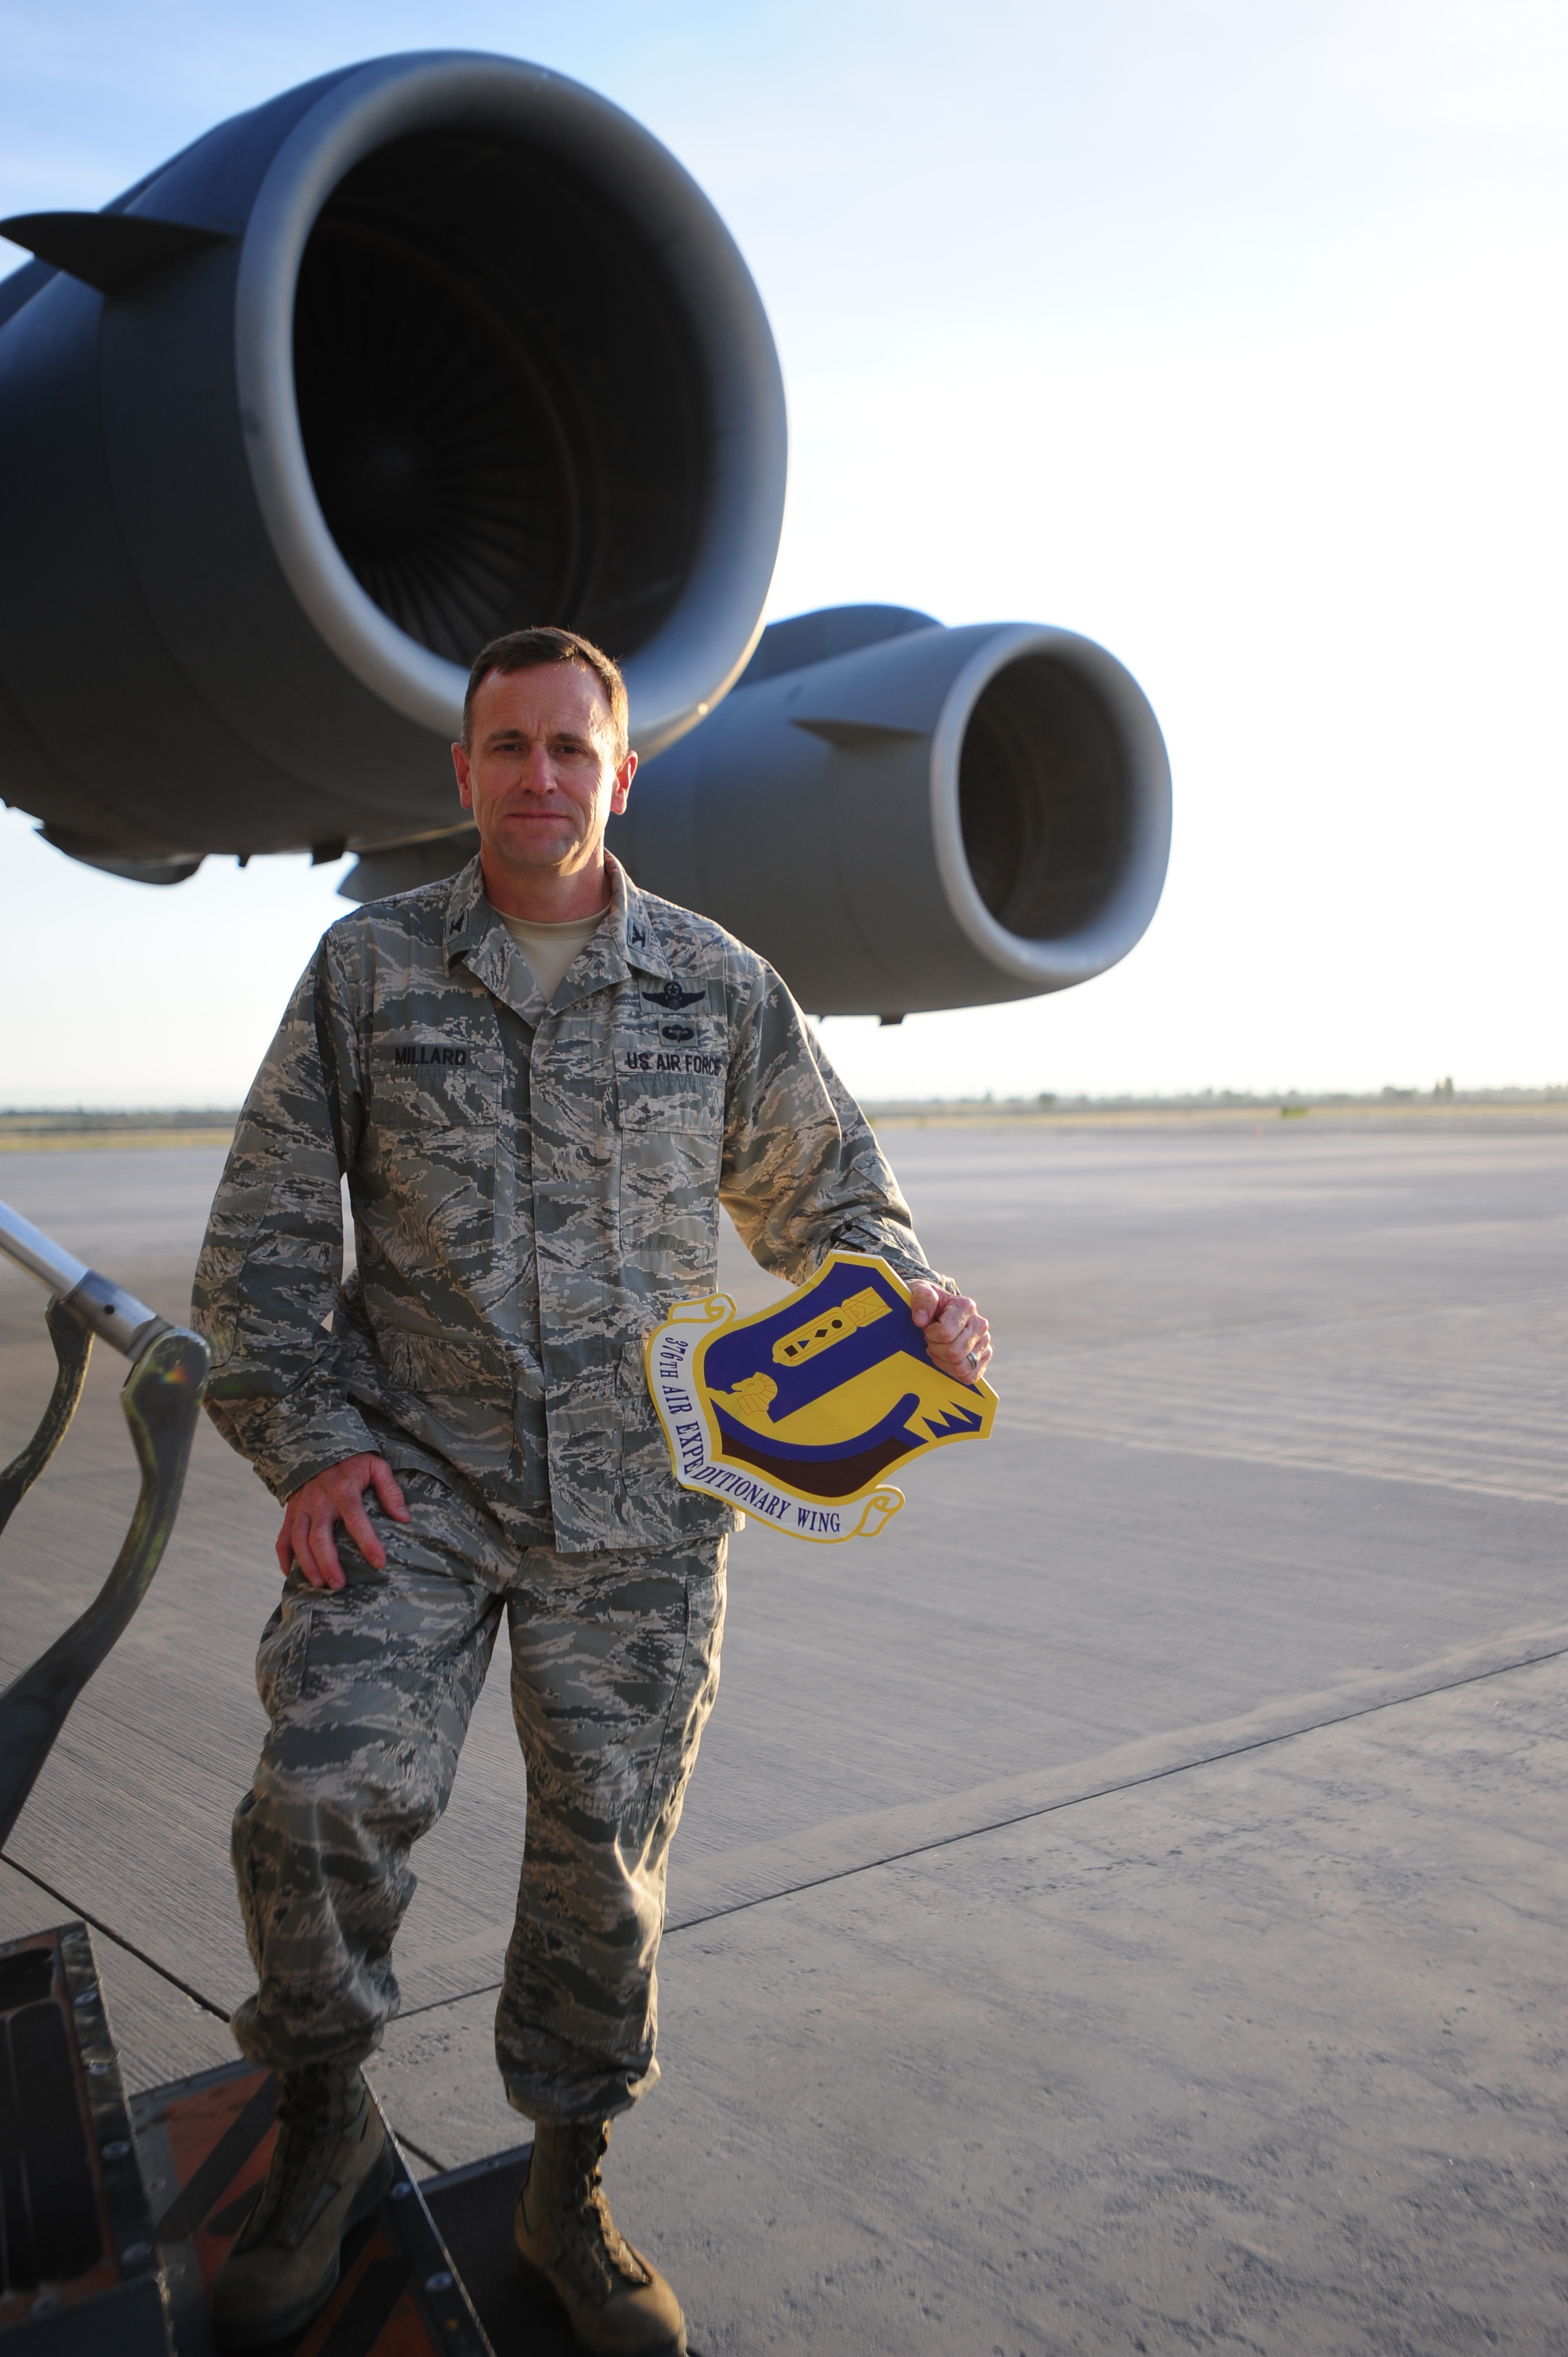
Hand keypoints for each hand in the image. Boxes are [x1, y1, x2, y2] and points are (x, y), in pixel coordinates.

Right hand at [276, 1453, 409, 1591]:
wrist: (317, 1444)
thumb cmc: (352, 1460)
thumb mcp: (376, 1467)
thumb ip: (391, 1491)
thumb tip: (404, 1518)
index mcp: (343, 1490)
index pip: (356, 1520)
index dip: (367, 1542)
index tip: (379, 1563)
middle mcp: (319, 1501)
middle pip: (320, 1537)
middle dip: (329, 1563)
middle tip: (339, 1585)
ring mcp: (301, 1508)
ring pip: (299, 1541)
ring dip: (307, 1565)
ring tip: (320, 1585)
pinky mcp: (290, 1512)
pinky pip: (282, 1538)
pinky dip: (284, 1558)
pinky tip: (291, 1575)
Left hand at [909, 1282, 991, 1387]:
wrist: (940, 1308)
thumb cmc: (929, 1301)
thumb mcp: (920, 1290)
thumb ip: (922, 1298)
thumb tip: (921, 1320)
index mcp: (966, 1306)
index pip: (946, 1334)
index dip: (930, 1334)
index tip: (926, 1327)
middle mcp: (980, 1324)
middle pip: (955, 1353)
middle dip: (936, 1349)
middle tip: (930, 1340)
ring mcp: (984, 1342)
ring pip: (962, 1367)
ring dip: (944, 1362)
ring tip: (937, 1348)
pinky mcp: (984, 1356)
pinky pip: (970, 1376)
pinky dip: (954, 1372)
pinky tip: (945, 1360)